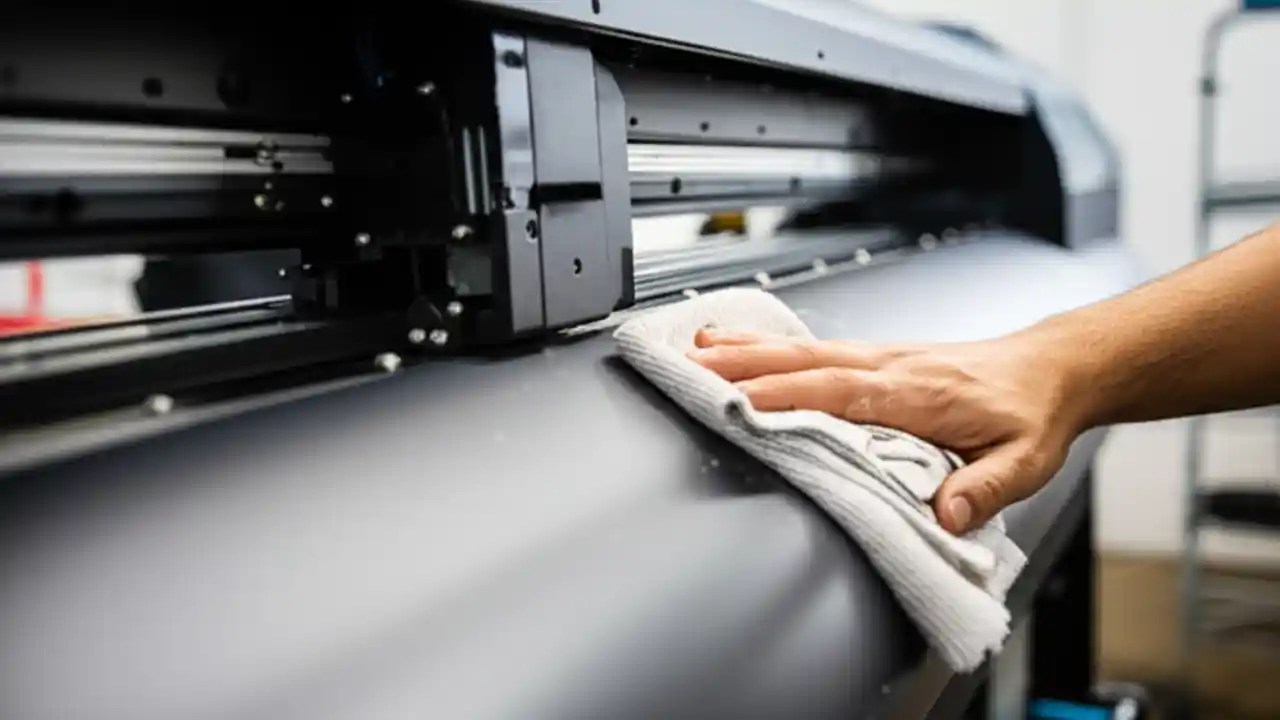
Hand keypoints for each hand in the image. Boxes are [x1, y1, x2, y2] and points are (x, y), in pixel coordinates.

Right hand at [687, 328, 1082, 533]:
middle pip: (806, 362)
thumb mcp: (1025, 460)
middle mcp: (891, 367)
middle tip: (692, 368)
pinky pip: (815, 346)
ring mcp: (882, 357)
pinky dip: (773, 343)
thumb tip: (945, 514)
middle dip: (746, 365)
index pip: (840, 393)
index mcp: (919, 393)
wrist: (1054, 367)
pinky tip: (744, 342)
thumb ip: (984, 488)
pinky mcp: (878, 357)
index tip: (740, 403)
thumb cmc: (1032, 412)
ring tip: (698, 347)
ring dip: (749, 348)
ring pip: (804, 348)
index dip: (787, 397)